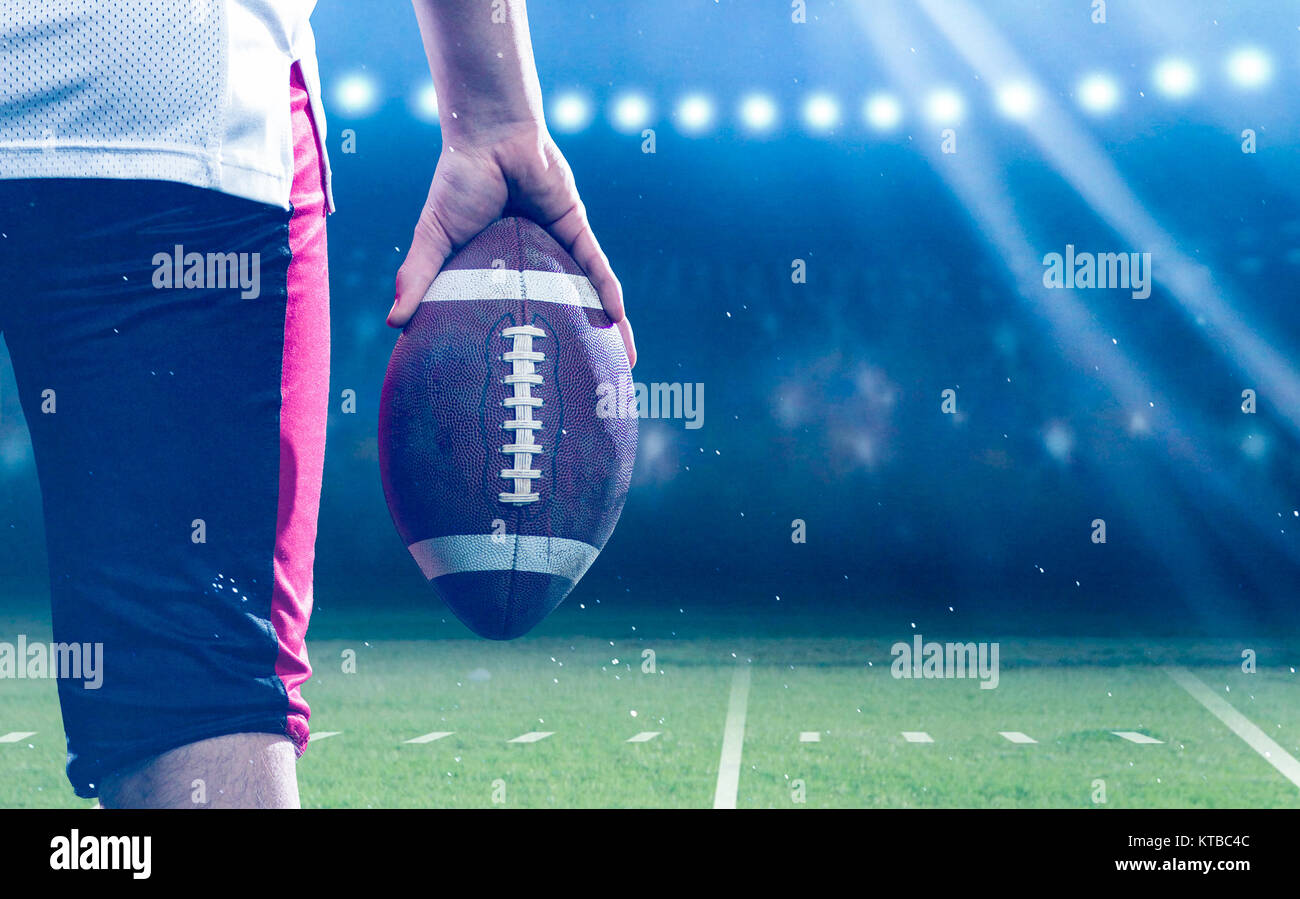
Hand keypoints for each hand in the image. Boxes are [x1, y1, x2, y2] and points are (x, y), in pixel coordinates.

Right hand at [390, 124, 634, 367]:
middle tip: (584, 390)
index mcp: (499, 271)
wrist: (490, 135)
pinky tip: (618, 321)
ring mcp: (558, 249)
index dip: (518, 348)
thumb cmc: (458, 182)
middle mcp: (534, 265)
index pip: (512, 317)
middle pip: (558, 314)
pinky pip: (596, 268)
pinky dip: (608, 293)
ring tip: (623, 365)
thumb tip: (394, 322)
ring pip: (587, 297)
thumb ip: (419, 276)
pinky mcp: (576, 230)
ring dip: (606, 329)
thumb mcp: (434, 237)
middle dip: (574, 349)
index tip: (520, 386)